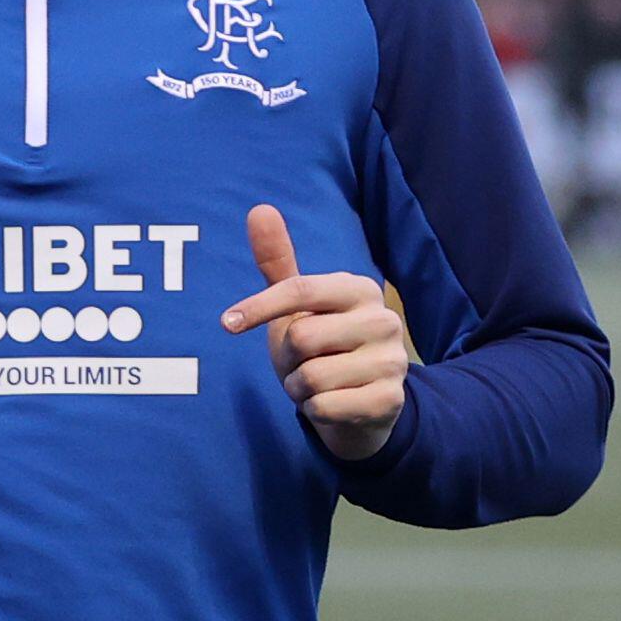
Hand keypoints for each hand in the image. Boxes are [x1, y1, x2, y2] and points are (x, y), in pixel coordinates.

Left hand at [214, 204, 406, 459]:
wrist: (362, 406)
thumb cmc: (323, 349)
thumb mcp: (298, 308)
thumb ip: (279, 263)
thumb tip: (259, 209)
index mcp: (360, 289)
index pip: (300, 288)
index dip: (259, 306)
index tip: (228, 323)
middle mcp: (383, 320)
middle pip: (302, 337)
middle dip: (289, 359)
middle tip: (303, 364)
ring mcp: (392, 361)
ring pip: (312, 378)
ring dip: (299, 389)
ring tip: (317, 386)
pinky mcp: (390, 400)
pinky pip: (325, 407)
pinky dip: (315, 412)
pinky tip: (331, 406)